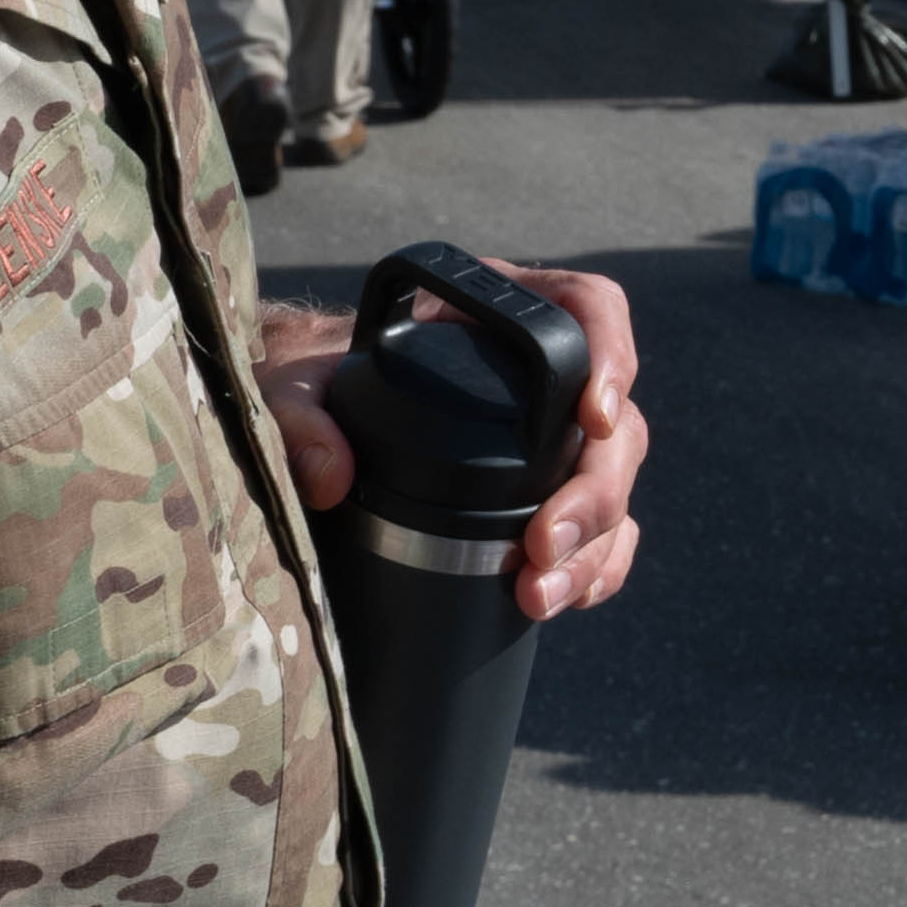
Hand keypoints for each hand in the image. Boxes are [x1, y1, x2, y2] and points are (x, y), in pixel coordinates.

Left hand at [259, 261, 650, 619]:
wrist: (320, 428)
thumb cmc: (313, 388)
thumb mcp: (291, 387)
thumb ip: (297, 413)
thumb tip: (329, 474)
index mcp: (502, 314)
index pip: (587, 309)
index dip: (611, 354)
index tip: (594, 417)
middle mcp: (543, 372)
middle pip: (615, 424)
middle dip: (593, 494)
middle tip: (544, 547)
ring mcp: (555, 439)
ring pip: (615, 486)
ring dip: (593, 546)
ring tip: (541, 593)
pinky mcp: (550, 495)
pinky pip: (602, 532)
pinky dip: (595, 568)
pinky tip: (567, 597)